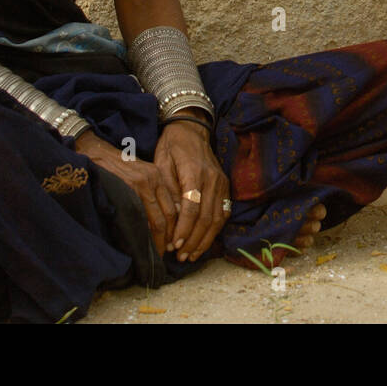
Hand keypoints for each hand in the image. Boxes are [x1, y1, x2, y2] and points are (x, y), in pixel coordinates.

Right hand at [75, 130, 175, 255]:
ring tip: (157, 254)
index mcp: (158, 176)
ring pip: (156, 220)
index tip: (175, 243)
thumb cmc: (116, 167)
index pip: (173, 207)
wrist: (95, 153)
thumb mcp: (139, 174)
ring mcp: (140, 185)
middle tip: (168, 253)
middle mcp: (153, 180)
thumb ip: (151, 192)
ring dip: (158, 239)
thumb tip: (162, 220)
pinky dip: (142, 232)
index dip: (176, 227)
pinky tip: (141, 243)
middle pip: (168, 215)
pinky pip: (139, 217)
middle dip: (170, 237)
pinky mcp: (126, 190)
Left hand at [153, 115, 229, 262]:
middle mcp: (212, 179)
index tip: (175, 245)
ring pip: (218, 218)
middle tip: (181, 257)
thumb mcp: (161, 163)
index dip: (184, 229)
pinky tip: (204, 241)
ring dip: (205, 240)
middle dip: (194, 240)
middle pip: (207, 217)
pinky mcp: (225, 185)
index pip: (192, 207)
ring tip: (192, 255)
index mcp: (194, 173)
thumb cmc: (172, 145)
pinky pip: (224, 212)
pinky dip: (215, 230)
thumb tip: (172, 217)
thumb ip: (168, 190)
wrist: (192, 128)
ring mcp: (221, 182)